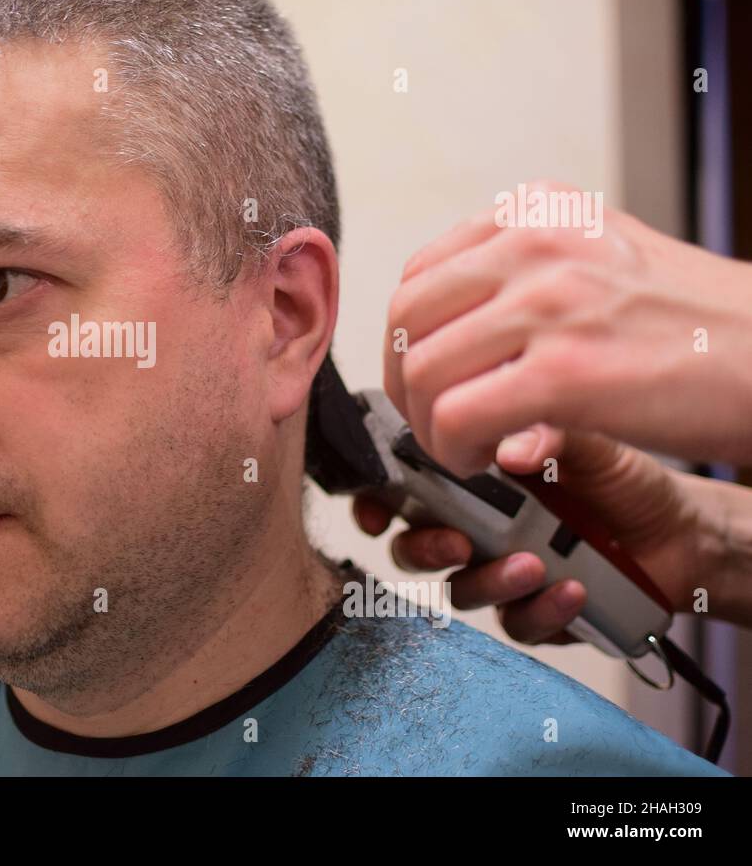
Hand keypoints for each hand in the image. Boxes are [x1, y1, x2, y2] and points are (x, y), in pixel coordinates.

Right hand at [350, 427, 749, 642]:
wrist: (682, 533)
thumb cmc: (625, 480)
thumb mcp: (590, 443)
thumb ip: (548, 434)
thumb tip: (505, 445)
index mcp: (472, 476)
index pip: (404, 484)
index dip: (375, 499)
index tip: (375, 510)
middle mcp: (476, 524)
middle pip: (413, 543)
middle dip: (423, 547)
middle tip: (454, 540)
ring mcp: (500, 569)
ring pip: (460, 588)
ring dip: (488, 579)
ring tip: (530, 565)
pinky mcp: (533, 610)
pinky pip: (515, 623)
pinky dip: (538, 609)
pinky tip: (569, 589)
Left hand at [383, 180, 751, 476]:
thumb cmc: (699, 324)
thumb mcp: (602, 262)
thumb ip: (523, 280)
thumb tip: (446, 332)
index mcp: (536, 212)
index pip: (422, 273)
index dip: (410, 338)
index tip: (428, 378)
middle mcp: (535, 242)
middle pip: (407, 317)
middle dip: (406, 382)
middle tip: (433, 422)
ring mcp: (548, 302)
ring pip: (421, 369)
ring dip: (426, 423)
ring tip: (461, 447)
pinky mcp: (566, 370)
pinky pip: (457, 415)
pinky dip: (452, 448)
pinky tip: (484, 460)